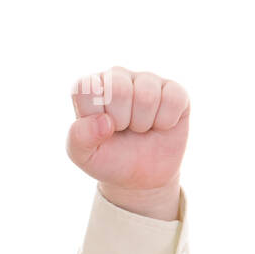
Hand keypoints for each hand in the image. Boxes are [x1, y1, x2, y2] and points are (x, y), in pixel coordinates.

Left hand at [67, 66, 189, 218]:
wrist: (140, 176)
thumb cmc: (108, 159)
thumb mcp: (84, 155)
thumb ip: (80, 138)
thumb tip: (104, 121)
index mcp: (88, 87)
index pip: (87, 88)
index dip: (95, 114)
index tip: (100, 128)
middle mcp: (116, 77)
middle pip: (119, 89)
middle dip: (121, 120)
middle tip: (122, 129)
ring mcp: (146, 80)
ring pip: (147, 95)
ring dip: (143, 123)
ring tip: (139, 128)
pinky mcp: (174, 90)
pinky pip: (173, 99)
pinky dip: (165, 121)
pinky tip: (159, 125)